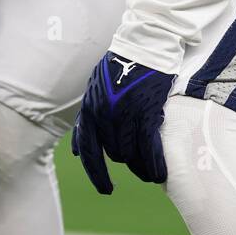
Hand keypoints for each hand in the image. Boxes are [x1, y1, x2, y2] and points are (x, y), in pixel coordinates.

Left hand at [72, 51, 174, 193]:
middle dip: (126, 163)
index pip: (88, 150)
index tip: (105, 190)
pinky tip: (159, 174)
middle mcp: (104, 113)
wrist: (144, 44)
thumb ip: (87, 120)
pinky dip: (154, 165)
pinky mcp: (147, 111)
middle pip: (113, 154)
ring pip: (130, 154)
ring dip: (140, 167)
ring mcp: (125, 113)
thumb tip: (76, 151)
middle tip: (139, 168)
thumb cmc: (121, 67)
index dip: (96, 174)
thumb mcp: (96, 90)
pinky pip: (149, 148)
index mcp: (90, 108)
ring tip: (151, 172)